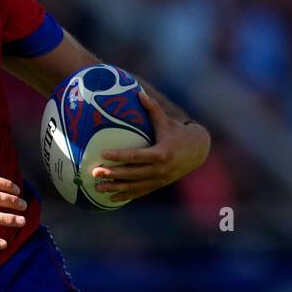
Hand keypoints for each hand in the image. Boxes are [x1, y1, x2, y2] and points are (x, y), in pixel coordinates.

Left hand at [90, 90, 210, 202]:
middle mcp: (160, 169)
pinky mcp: (158, 184)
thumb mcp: (166, 121)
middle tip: (94, 171)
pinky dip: (126, 195)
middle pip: (132, 173)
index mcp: (161, 153)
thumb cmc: (178, 133)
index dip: (119, 156)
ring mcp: (159, 179)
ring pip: (134, 186)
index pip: (136, 156)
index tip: (103, 154)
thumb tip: (139, 93)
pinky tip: (111, 198)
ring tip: (97, 188)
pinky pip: (140, 192)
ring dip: (115, 188)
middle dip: (112, 174)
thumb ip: (153, 109)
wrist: (197, 151)